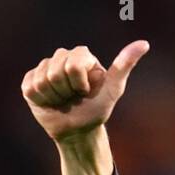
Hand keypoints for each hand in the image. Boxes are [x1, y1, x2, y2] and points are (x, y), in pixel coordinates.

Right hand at [21, 41, 149, 143]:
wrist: (78, 131)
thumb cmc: (97, 110)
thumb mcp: (113, 90)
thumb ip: (125, 66)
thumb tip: (144, 43)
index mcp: (82, 55)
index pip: (72, 65)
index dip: (78, 84)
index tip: (86, 92)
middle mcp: (62, 57)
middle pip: (56, 71)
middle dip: (66, 91)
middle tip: (73, 98)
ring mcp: (44, 68)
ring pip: (42, 80)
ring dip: (54, 97)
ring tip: (62, 100)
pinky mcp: (30, 81)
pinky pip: (30, 87)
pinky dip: (40, 100)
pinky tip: (49, 102)